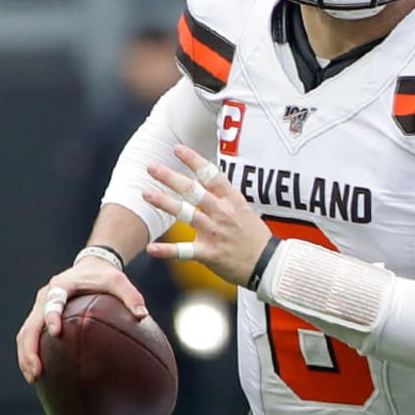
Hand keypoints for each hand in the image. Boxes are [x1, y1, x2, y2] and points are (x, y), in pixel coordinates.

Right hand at [15, 258, 145, 382]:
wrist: (91, 266)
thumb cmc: (105, 277)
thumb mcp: (119, 281)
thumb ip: (131, 296)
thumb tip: (142, 315)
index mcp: (61, 285)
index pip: (53, 301)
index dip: (52, 316)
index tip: (56, 332)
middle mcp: (45, 296)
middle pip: (31, 324)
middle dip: (30, 348)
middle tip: (37, 371)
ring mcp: (40, 307)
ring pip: (25, 333)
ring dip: (26, 355)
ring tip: (34, 378)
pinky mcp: (40, 316)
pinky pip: (29, 336)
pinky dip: (30, 353)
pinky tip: (37, 373)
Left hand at [142, 144, 272, 285]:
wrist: (269, 265)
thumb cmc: (256, 238)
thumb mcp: (245, 211)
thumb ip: (226, 199)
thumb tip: (210, 183)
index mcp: (232, 201)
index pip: (211, 174)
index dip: (193, 160)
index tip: (177, 148)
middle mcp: (222, 213)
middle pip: (193, 190)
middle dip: (170, 177)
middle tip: (152, 167)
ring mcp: (214, 233)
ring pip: (185, 213)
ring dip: (164, 202)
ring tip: (146, 193)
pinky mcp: (209, 253)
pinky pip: (184, 251)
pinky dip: (166, 251)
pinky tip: (150, 248)